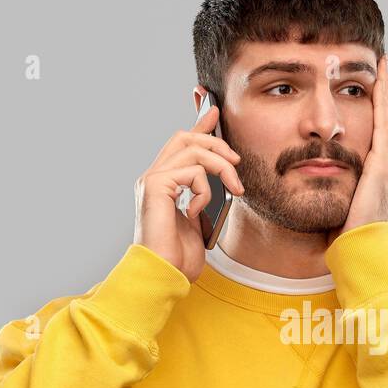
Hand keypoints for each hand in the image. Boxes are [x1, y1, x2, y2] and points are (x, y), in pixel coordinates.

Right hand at [133, 104, 245, 282]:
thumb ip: (204, 196)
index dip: (199, 125)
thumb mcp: (200, 220)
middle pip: (185, 137)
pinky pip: (191, 171)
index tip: (214, 112)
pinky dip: (204, 189)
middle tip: (236, 160)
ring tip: (235, 189)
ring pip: (192, 149)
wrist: (163, 275)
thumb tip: (224, 180)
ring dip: (222, 167)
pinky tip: (197, 211)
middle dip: (216, 142)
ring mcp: (151, 181)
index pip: (180, 143)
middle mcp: (153, 178)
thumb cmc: (179, 257)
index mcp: (162, 184)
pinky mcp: (154, 187)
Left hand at [325, 53, 387, 246]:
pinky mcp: (382, 166)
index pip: (382, 132)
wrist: (357, 252)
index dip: (380, 107)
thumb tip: (318, 176)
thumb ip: (336, 186)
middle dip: (387, 91)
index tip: (374, 84)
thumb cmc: (345, 235)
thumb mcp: (340, 203)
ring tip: (383, 66)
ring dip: (386, 90)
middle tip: (383, 65)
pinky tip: (377, 84)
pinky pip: (383, 126)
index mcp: (380, 175)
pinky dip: (382, 102)